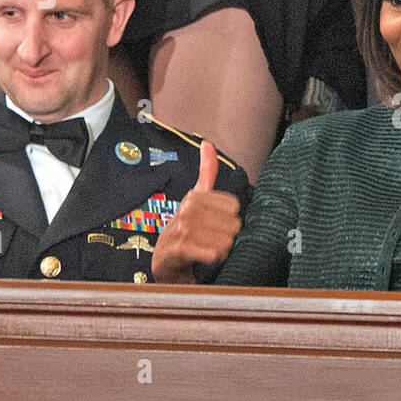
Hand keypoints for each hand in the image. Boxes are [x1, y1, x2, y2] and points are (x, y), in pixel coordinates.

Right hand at [151, 141, 242, 283]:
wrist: (166, 257)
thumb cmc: (186, 225)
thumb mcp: (197, 196)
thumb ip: (206, 171)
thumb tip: (207, 143)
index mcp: (195, 196)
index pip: (235, 207)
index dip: (229, 218)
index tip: (216, 221)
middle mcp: (187, 210)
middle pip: (233, 225)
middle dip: (226, 235)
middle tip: (211, 237)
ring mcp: (182, 229)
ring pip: (225, 241)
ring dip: (221, 248)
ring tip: (208, 246)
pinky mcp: (180, 249)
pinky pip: (213, 254)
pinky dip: (214, 257)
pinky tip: (205, 256)